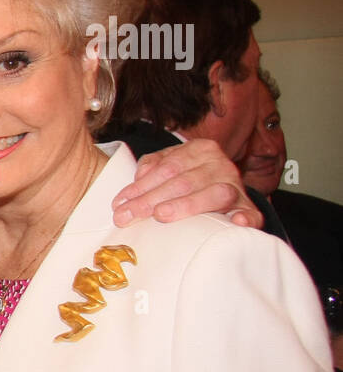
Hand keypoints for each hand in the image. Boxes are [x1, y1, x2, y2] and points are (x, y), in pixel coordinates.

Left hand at [111, 138, 262, 228]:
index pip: (167, 168)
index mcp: (201, 149)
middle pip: (183, 182)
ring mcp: (237, 187)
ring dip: (186, 206)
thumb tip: (139, 178)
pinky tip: (233, 222)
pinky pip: (251, 213)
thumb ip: (152, 167)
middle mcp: (221, 165)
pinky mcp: (249, 209)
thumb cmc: (190, 180)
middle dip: (150, 200)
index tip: (119, 204)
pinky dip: (244, 217)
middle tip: (127, 216)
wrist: (225, 191)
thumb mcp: (169, 165)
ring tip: (161, 215)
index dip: (140, 186)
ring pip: (213, 194)